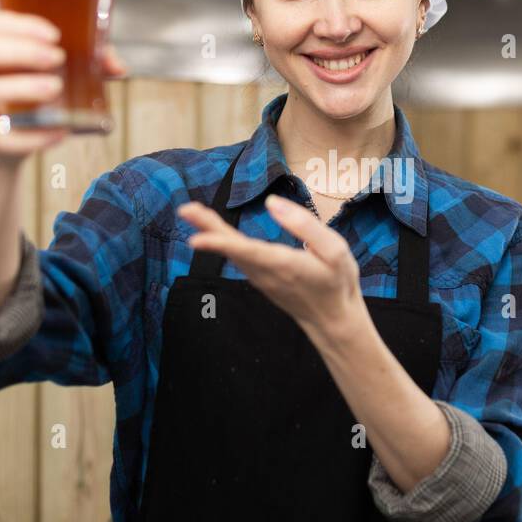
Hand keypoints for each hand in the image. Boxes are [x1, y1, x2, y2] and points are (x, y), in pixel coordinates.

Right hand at [0, 12, 125, 165]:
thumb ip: (91, 62)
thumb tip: (117, 66)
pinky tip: (58, 133)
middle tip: (57, 58)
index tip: (55, 34)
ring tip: (55, 89)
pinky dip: (29, 137)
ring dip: (20, 88)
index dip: (22, 26)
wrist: (22, 135)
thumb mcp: (67, 72)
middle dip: (20, 52)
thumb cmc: (41, 91)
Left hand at [178, 193, 365, 340]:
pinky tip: (210, 228)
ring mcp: (260, 278)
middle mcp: (266, 272)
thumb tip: (272, 202)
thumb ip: (305, 225)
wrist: (332, 319)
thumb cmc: (337, 282)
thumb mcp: (335, 250)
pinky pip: (238, 256)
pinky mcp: (259, 278)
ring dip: (211, 231)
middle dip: (208, 228)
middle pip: (232, 248)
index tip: (196, 238)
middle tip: (185, 209)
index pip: (247, 251)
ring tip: (191, 211)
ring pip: (232, 251)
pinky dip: (222, 241)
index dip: (220, 244)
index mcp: (284, 264)